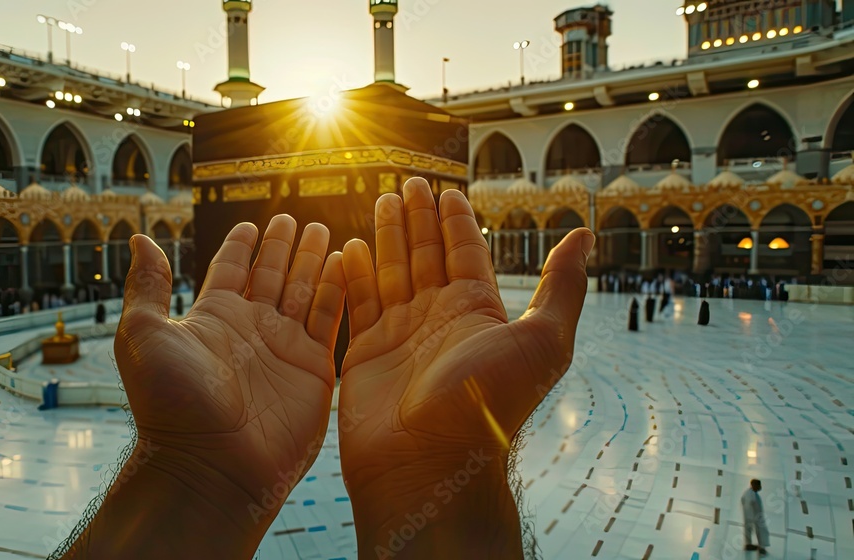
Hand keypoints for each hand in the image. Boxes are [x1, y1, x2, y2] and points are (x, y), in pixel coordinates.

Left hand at [60, 216, 345, 558]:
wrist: (211, 465)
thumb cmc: (171, 404)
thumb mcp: (144, 334)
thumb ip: (147, 285)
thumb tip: (138, 238)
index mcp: (213, 317)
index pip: (232, 269)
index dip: (242, 244)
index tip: (251, 222)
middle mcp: (251, 329)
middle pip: (273, 274)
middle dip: (283, 246)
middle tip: (293, 218)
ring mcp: (284, 348)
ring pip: (304, 290)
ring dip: (313, 260)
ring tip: (323, 230)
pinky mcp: (314, 369)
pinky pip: (330, 319)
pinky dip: (338, 289)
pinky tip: (345, 262)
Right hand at [339, 178, 592, 558]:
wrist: (429, 464)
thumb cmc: (489, 406)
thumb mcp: (543, 340)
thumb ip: (561, 286)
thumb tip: (585, 234)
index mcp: (477, 312)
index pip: (464, 252)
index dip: (455, 220)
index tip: (446, 191)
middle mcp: (438, 319)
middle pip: (424, 254)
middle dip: (417, 218)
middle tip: (407, 183)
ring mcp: (399, 336)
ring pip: (390, 272)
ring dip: (386, 235)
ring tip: (382, 201)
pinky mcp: (364, 353)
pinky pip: (356, 302)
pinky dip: (353, 274)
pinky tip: (350, 247)